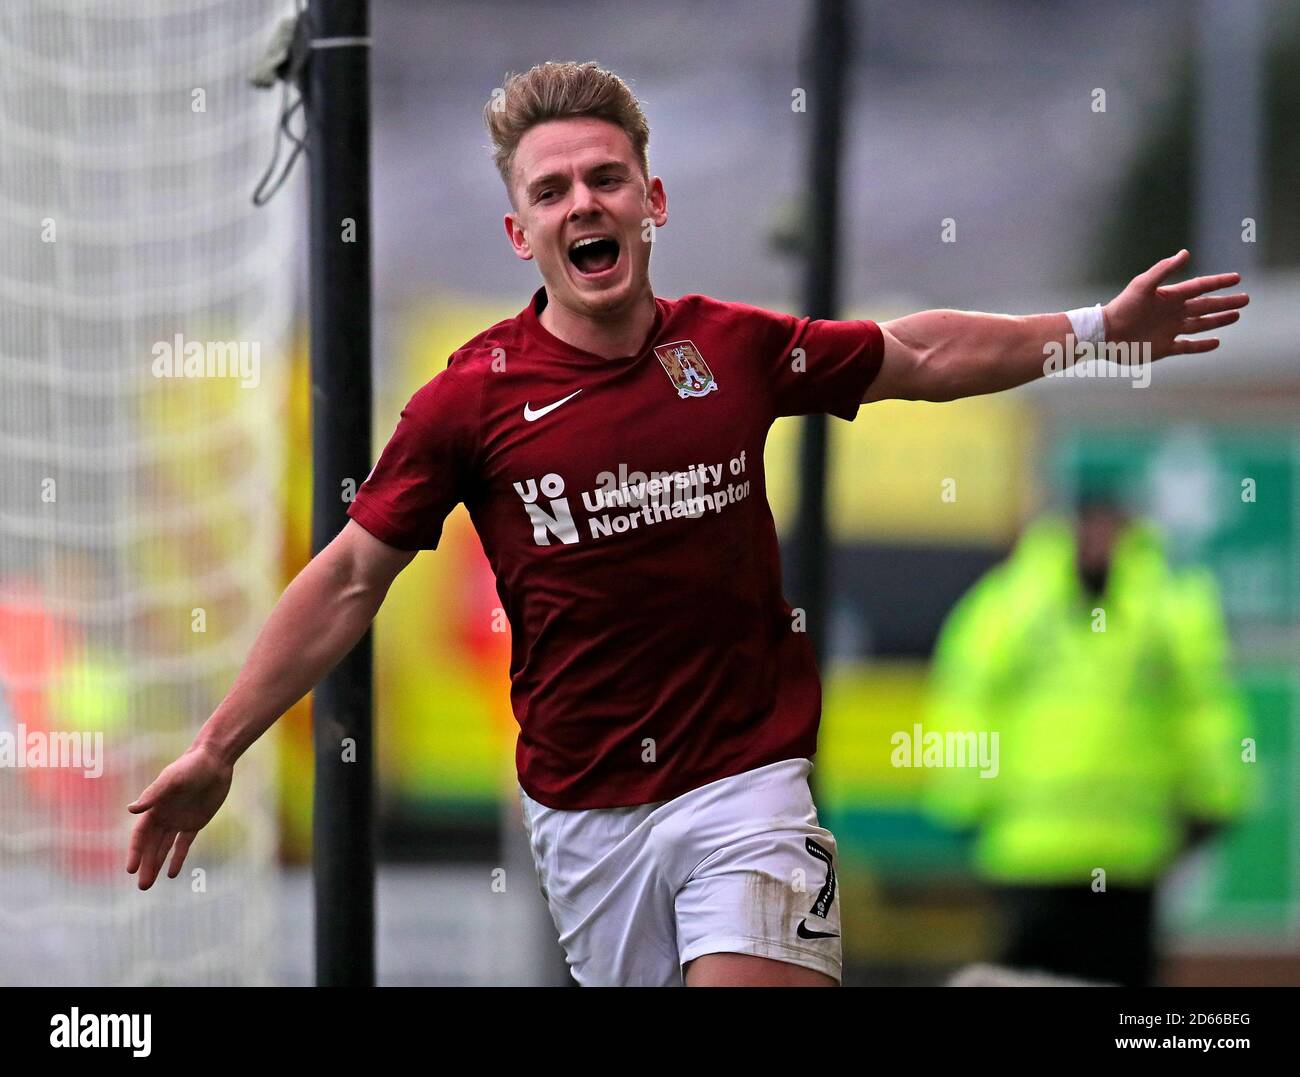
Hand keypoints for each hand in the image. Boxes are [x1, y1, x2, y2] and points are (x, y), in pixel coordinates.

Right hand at [126, 743, 232, 889]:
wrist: (215, 760)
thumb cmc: (191, 766)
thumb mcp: (172, 779)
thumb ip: (154, 794)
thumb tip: (131, 809)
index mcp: (154, 807)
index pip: (141, 835)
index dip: (135, 852)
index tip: (131, 869)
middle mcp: (164, 816)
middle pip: (151, 846)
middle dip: (146, 865)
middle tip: (142, 886)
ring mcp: (179, 820)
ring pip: (164, 848)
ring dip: (157, 865)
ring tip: (148, 884)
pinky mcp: (195, 822)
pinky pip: (184, 844)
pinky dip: (178, 858)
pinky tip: (172, 873)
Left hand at [1102, 249, 1247, 359]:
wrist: (1106, 335)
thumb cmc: (1122, 308)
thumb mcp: (1142, 285)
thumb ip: (1164, 269)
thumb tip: (1186, 253)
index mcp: (1170, 296)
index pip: (1200, 287)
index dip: (1218, 282)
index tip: (1237, 278)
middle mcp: (1173, 313)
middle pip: (1205, 306)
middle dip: (1225, 302)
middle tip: (1246, 299)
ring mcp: (1170, 330)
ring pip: (1201, 325)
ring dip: (1218, 320)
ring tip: (1236, 315)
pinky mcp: (1165, 348)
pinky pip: (1188, 346)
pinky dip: (1203, 345)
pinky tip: (1216, 341)